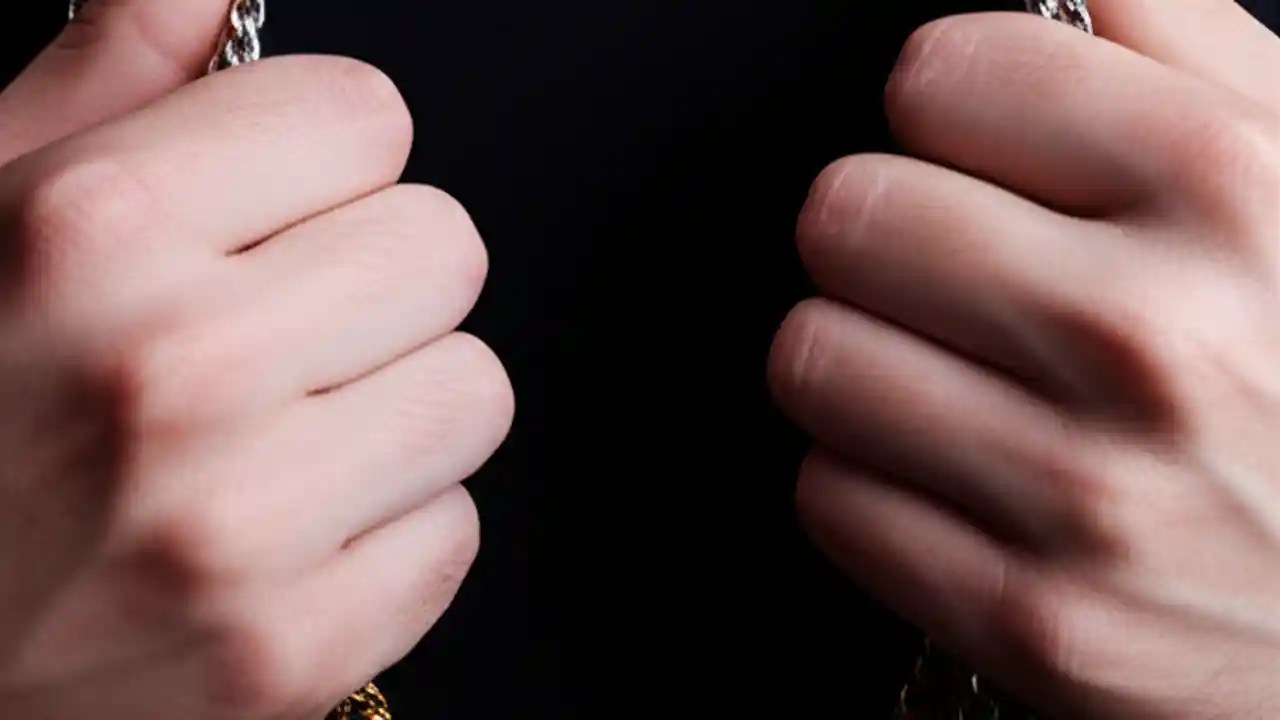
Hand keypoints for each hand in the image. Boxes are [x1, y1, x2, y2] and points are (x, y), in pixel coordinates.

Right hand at [0, 2, 511, 717]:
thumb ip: (108, 84)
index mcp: (89, 231)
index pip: (365, 114)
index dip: (325, 156)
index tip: (282, 202)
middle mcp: (174, 375)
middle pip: (444, 245)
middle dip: (375, 274)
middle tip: (282, 327)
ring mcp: (238, 532)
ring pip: (472, 389)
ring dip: (395, 401)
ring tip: (284, 434)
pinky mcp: (290, 654)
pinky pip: (452, 531)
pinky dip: (387, 527)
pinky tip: (287, 534)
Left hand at [769, 1, 1279, 716]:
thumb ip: (1175, 49)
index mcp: (1224, 186)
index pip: (937, 73)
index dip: (948, 103)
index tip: (972, 144)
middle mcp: (1146, 338)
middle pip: (844, 215)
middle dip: (882, 232)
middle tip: (943, 268)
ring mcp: (1084, 495)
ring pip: (812, 357)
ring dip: (862, 357)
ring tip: (949, 373)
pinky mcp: (1034, 619)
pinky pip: (830, 497)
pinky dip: (872, 480)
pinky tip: (956, 473)